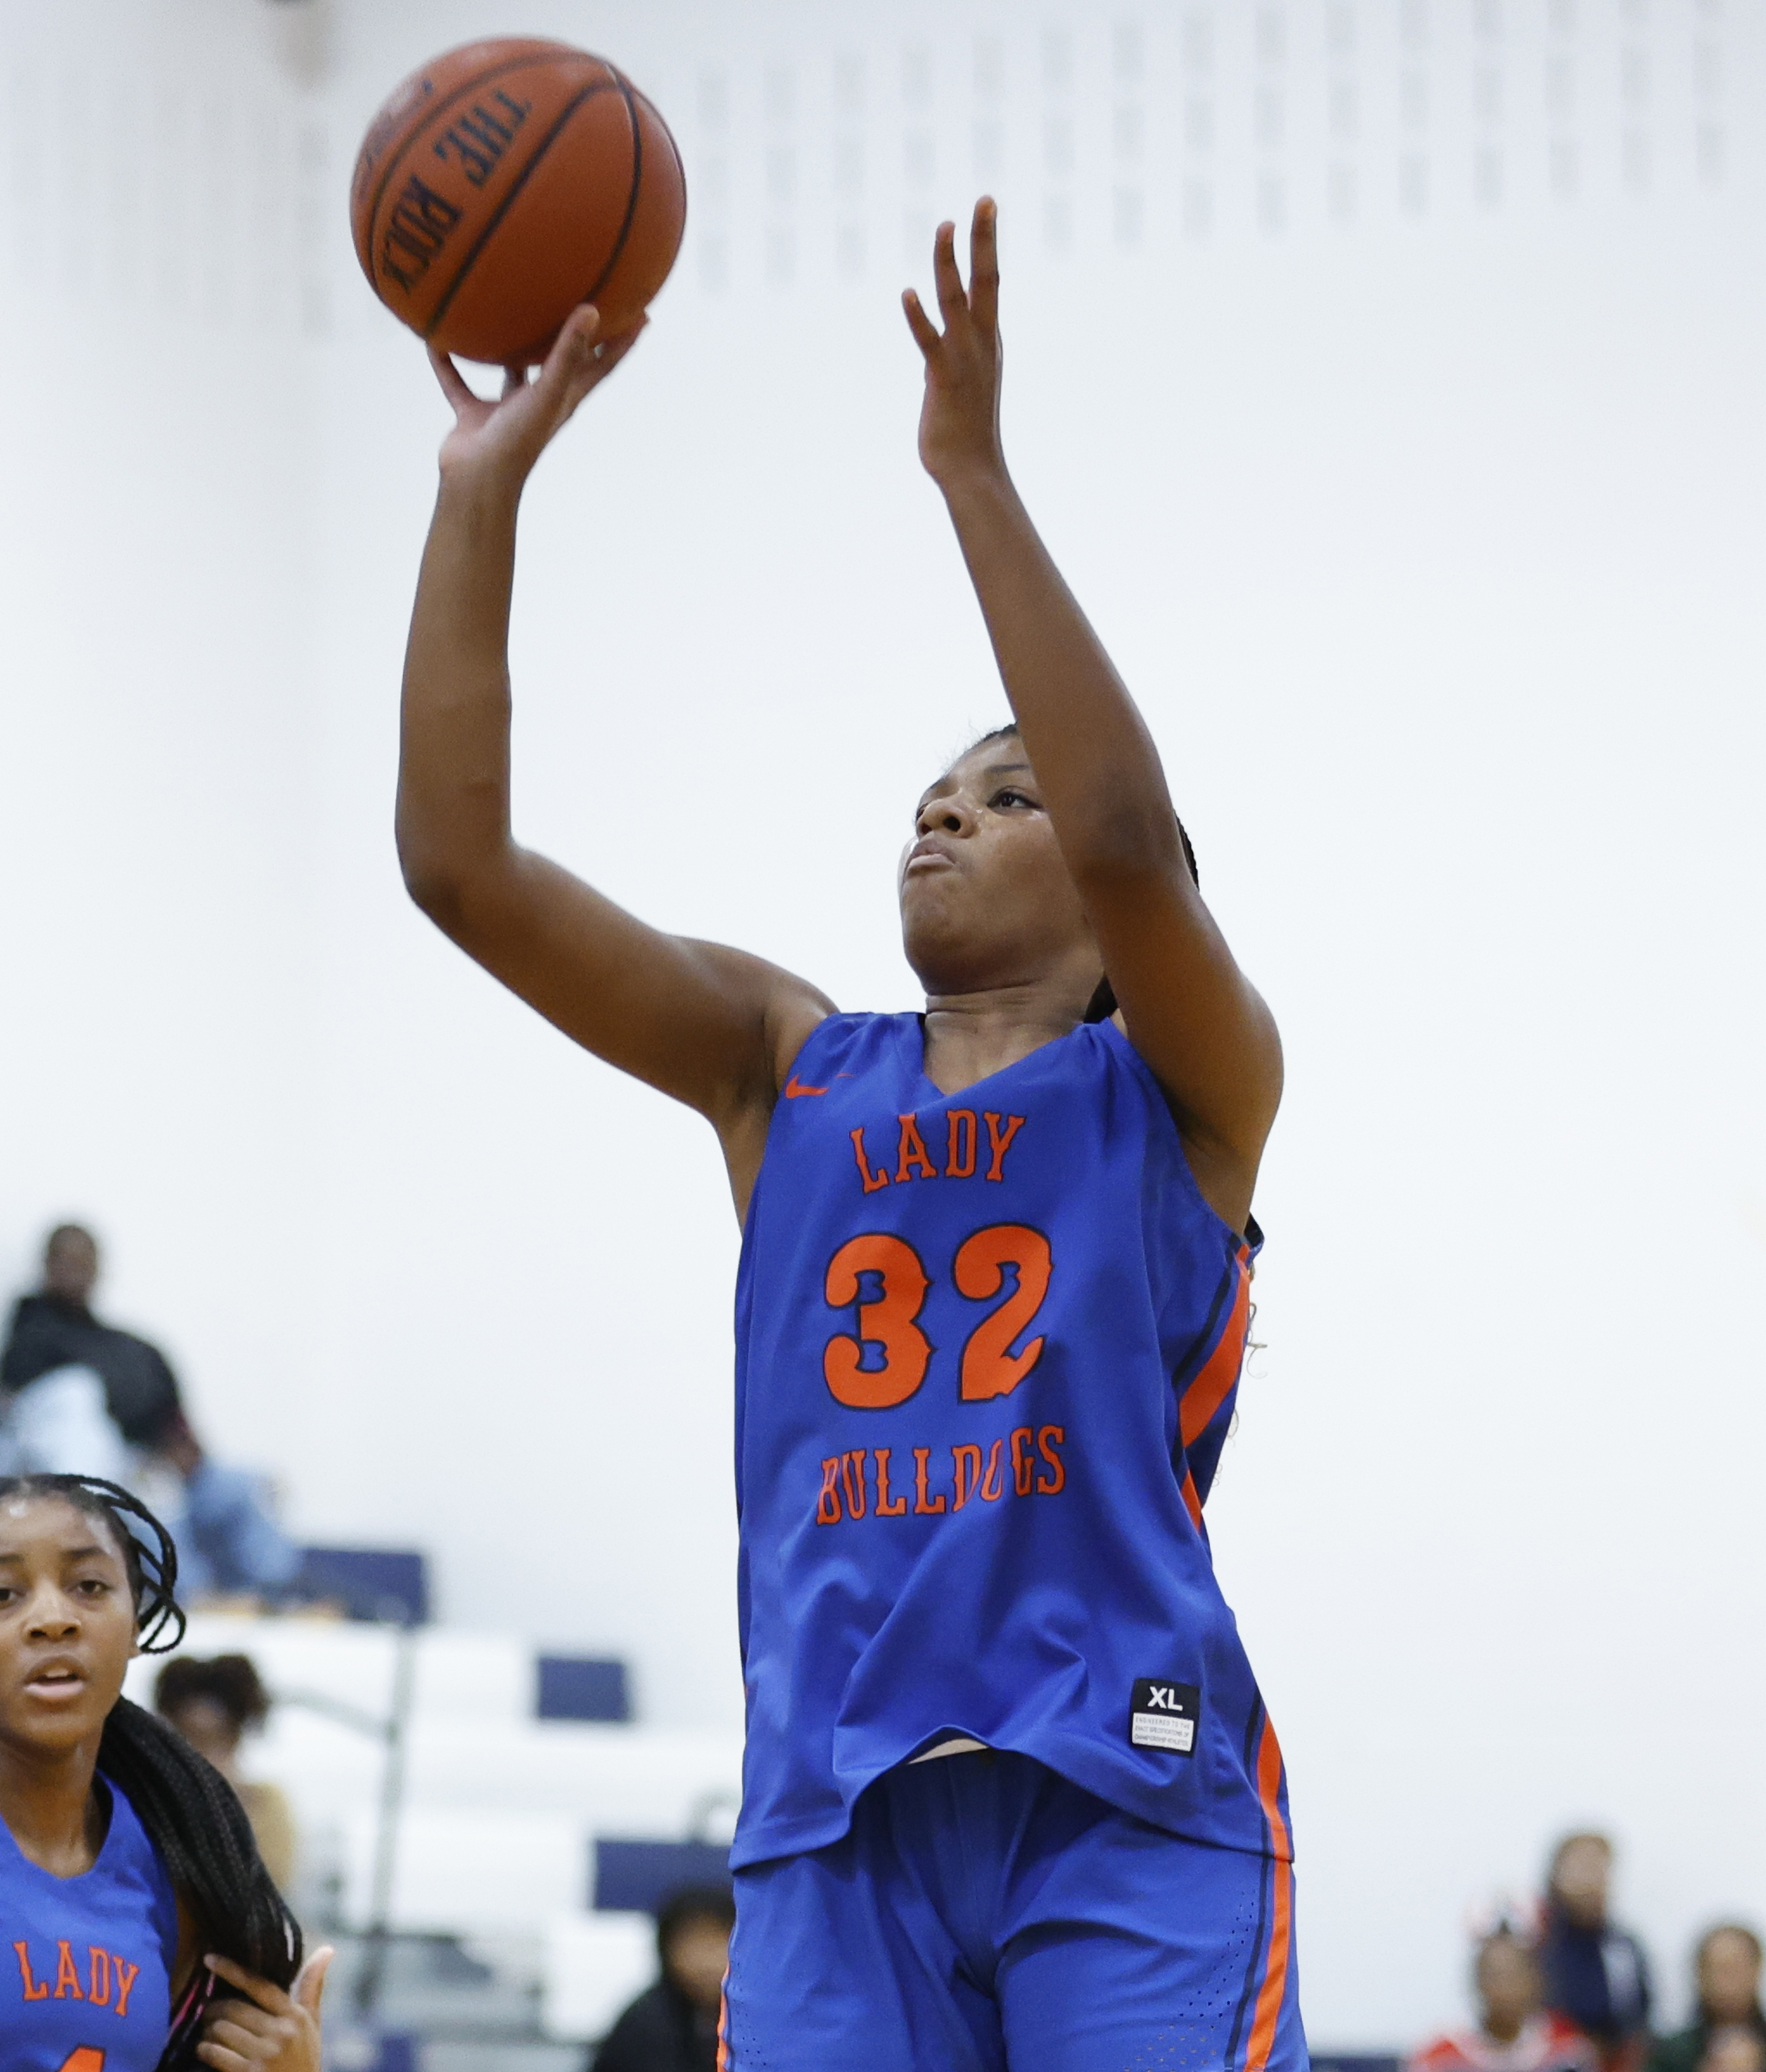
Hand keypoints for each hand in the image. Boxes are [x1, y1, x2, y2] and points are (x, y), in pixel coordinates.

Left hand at [195, 1947, 331, 2071]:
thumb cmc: (304, 2061)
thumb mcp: (312, 2026)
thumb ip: (313, 1988)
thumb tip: (328, 1949)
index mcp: (295, 2015)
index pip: (258, 1984)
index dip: (231, 1969)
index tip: (209, 1959)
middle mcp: (281, 2032)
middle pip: (233, 2008)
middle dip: (214, 2009)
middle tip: (208, 2013)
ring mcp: (265, 2055)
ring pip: (221, 2029)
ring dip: (208, 2031)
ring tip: (209, 2034)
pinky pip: (215, 2053)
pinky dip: (205, 2049)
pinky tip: (205, 2050)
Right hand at [430, 306, 643, 488]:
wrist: (478, 482)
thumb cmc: (519, 440)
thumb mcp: (548, 391)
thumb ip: (568, 353)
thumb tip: (592, 310)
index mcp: (565, 398)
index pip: (603, 365)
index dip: (623, 341)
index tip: (642, 312)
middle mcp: (540, 402)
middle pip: (563, 363)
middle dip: (573, 335)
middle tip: (579, 297)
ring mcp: (507, 410)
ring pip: (511, 371)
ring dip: (508, 348)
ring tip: (505, 310)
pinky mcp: (475, 416)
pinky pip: (458, 382)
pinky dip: (448, 364)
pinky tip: (435, 339)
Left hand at [903, 198, 1004, 489]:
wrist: (971, 472)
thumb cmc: (965, 435)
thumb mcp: (959, 388)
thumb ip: (946, 364)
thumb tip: (932, 360)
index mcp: (988, 342)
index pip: (989, 284)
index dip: (986, 245)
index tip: (984, 208)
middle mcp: (981, 344)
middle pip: (986, 281)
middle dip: (984, 239)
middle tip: (985, 199)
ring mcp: (964, 360)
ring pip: (956, 301)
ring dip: (949, 263)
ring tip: (944, 226)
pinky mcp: (942, 379)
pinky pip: (929, 343)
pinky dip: (918, 319)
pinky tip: (907, 294)